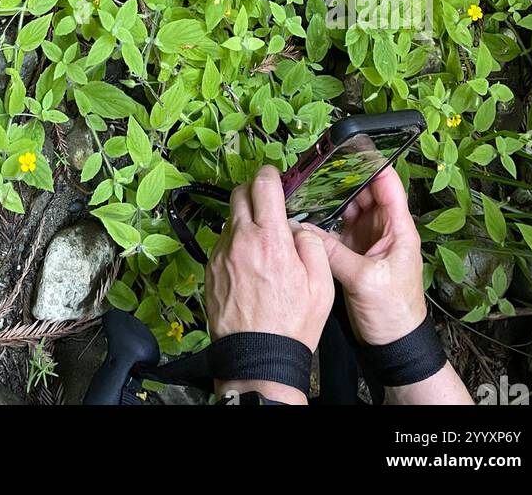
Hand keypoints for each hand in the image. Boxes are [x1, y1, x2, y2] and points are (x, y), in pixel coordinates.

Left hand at [205, 166, 334, 402]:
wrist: (258, 358)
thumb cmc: (292, 324)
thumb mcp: (321, 284)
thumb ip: (311, 244)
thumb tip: (296, 227)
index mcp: (270, 239)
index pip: (263, 186)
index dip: (269, 174)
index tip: (273, 175)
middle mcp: (241, 240)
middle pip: (239, 194)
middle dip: (253, 191)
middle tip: (266, 202)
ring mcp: (221, 255)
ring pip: (230, 221)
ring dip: (243, 221)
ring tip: (260, 243)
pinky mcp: (210, 270)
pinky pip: (222, 244)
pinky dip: (234, 244)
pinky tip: (248, 264)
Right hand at [319, 165, 426, 345]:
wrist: (394, 346)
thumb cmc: (394, 314)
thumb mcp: (364, 279)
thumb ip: (333, 252)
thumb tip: (304, 231)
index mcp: (398, 230)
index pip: (387, 184)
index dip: (371, 162)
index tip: (350, 148)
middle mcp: (383, 231)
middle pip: (363, 193)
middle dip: (341, 180)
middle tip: (317, 169)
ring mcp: (368, 242)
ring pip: (347, 210)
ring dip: (330, 201)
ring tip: (309, 189)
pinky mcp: (354, 256)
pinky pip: (337, 230)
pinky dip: (324, 223)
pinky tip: (308, 218)